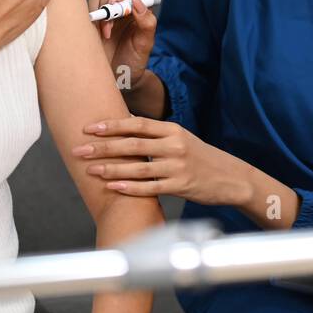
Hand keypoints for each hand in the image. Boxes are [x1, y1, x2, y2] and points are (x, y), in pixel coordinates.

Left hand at [72, 117, 251, 206]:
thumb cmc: (200, 158)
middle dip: (104, 147)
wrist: (231, 177)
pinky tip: (113, 187)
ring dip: (112, 168)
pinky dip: (130, 187)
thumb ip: (156, 135)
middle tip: (81, 149)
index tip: (90, 127)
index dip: (112, 125)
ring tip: (90, 170)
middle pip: (133, 145)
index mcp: (173, 130)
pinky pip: (150, 188)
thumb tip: (124, 129)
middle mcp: (175, 146)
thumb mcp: (182, 139)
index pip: (137, 124)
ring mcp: (177, 167)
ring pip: (138, 168)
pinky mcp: (180, 186)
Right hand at [88, 0, 155, 89]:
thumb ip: (147, 23)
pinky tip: (95, 34)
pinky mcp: (90, 21)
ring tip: (105, 35)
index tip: (119, 2)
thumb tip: (138, 2)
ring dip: (100, 12)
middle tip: (110, 18)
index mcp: (139, 4)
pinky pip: (84, 9)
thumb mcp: (145, 44)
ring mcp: (105, 12)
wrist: (118, 78)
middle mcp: (121, 4)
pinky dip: (87, 18)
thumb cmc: (135, 61)